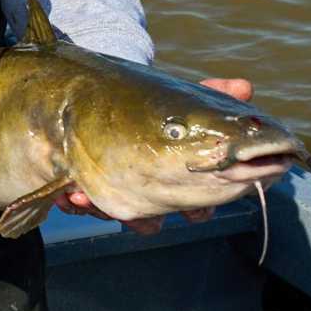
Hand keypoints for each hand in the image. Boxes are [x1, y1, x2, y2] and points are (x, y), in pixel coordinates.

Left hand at [56, 76, 254, 233]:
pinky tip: (66, 191)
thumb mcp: (182, 100)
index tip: (194, 208)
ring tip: (83, 195)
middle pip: (150, 223)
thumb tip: (244, 86)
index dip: (195, 211)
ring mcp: (116, 195)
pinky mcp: (85, 189)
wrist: (110, 101)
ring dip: (97, 209)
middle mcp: (148, 196)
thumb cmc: (156, 110)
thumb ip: (211, 93)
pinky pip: (76, 203)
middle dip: (140, 221)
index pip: (196, 208)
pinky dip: (71, 199)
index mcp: (178, 181)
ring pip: (110, 215)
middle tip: (131, 215)